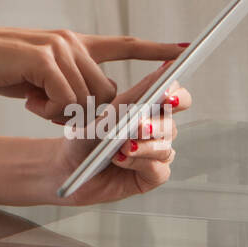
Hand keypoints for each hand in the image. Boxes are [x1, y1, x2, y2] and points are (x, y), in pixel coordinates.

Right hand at [0, 27, 186, 124]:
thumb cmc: (1, 67)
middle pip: (106, 91)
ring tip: (32, 101)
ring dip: (61, 111)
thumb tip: (90, 106)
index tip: (184, 49)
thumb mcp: (41, 77)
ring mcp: (60, 48)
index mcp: (74, 43)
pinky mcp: (45, 59)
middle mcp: (72, 41)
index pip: (123, 44)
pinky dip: (47, 108)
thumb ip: (68, 84)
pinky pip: (65, 99)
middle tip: (47, 109)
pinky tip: (27, 99)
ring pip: (87, 99)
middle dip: (85, 111)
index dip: (155, 50)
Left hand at [43, 58, 192, 206]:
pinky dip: (140, 163)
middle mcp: (158, 131)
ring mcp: (156, 155)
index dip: (178, 95)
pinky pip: (158, 169)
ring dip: (144, 147)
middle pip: (171, 125)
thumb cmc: (87, 137)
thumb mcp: (107, 115)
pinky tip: (120, 159)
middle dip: (156, 125)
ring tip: (122, 146)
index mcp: (150, 109)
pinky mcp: (153, 176)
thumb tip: (164, 70)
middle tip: (138, 125)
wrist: (69, 168)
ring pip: (164, 148)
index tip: (168, 94)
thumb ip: (135, 97)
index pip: (176, 98)